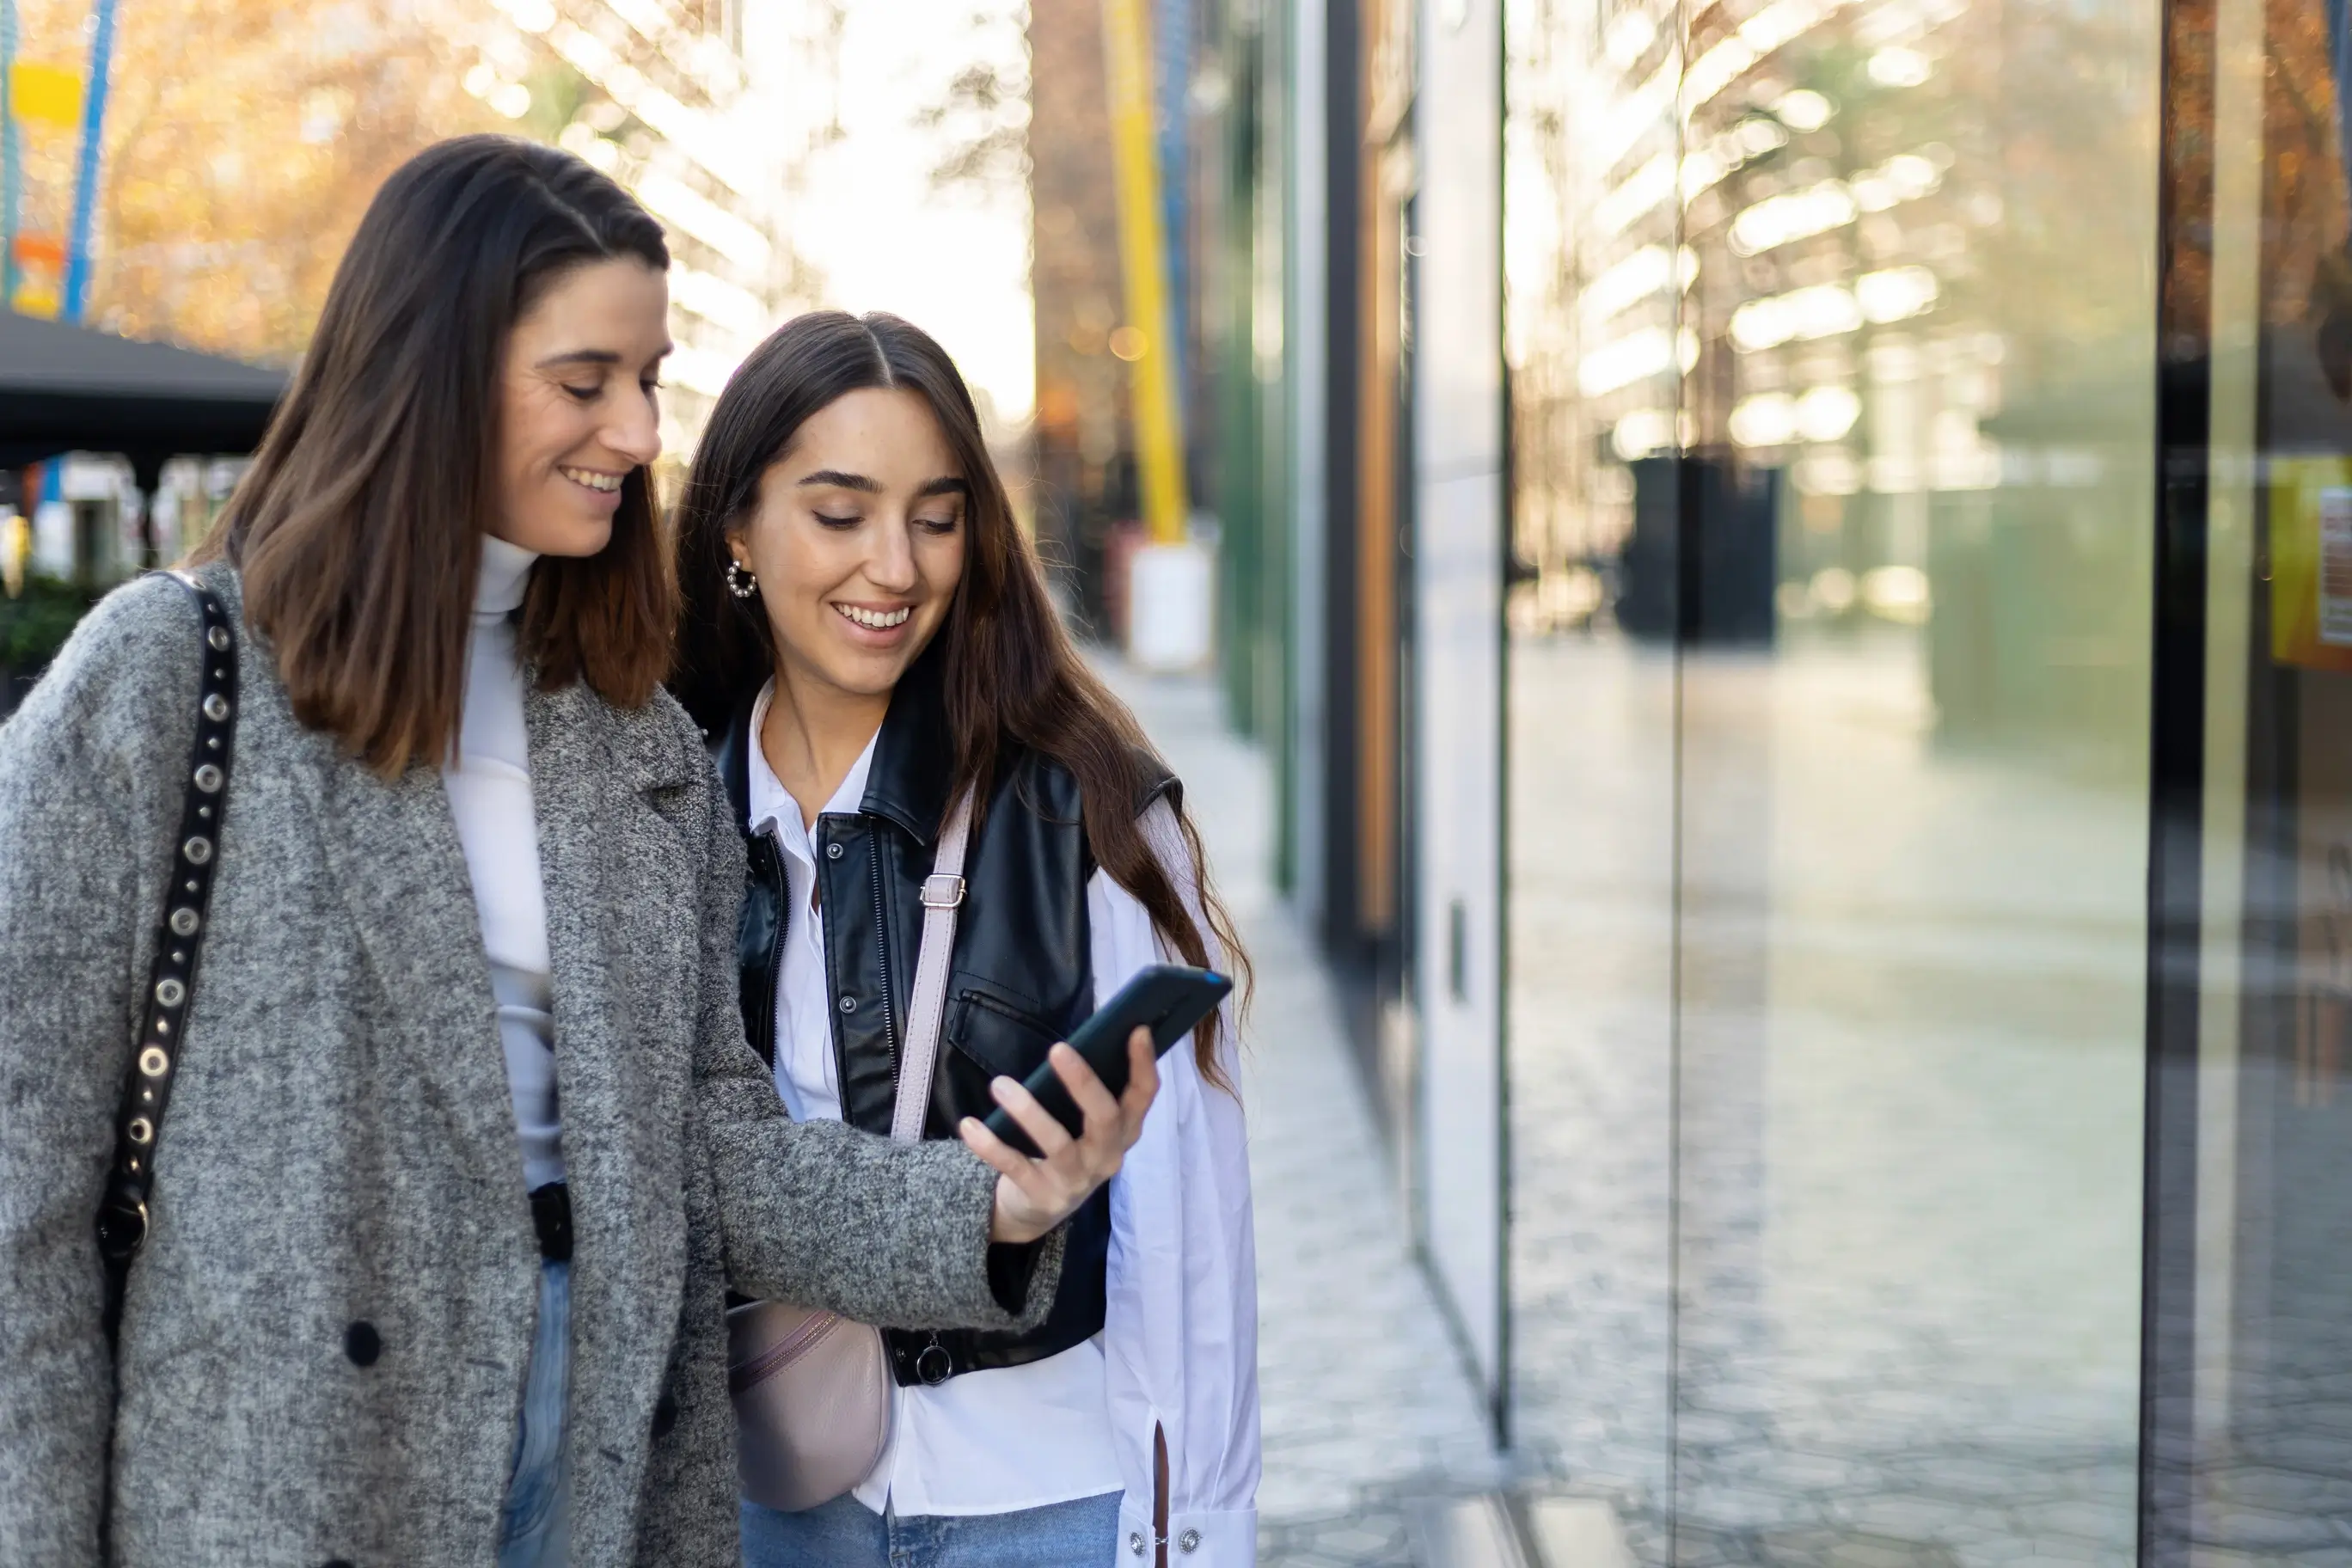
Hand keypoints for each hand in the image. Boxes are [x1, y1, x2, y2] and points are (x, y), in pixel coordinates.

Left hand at [959, 1028, 1157, 1244]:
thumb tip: (1071, 1044)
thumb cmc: (1066, 1148)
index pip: (1142, 1097)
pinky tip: (970, 1125)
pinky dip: (992, 1146)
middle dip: (1084, 1083)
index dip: (1143, 1065)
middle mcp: (1107, 1156)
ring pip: (1059, 1145)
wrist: (1037, 1209)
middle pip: (1106, 1119)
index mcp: (1123, 1131)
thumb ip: (1085, 1093)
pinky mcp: (1043, 1196)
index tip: (1137, 1030)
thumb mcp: (1085, 1126)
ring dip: (1029, 1112)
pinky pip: (1017, 1167)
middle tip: (1058, 1049)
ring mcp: (1077, 1180)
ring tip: (1000, 1084)